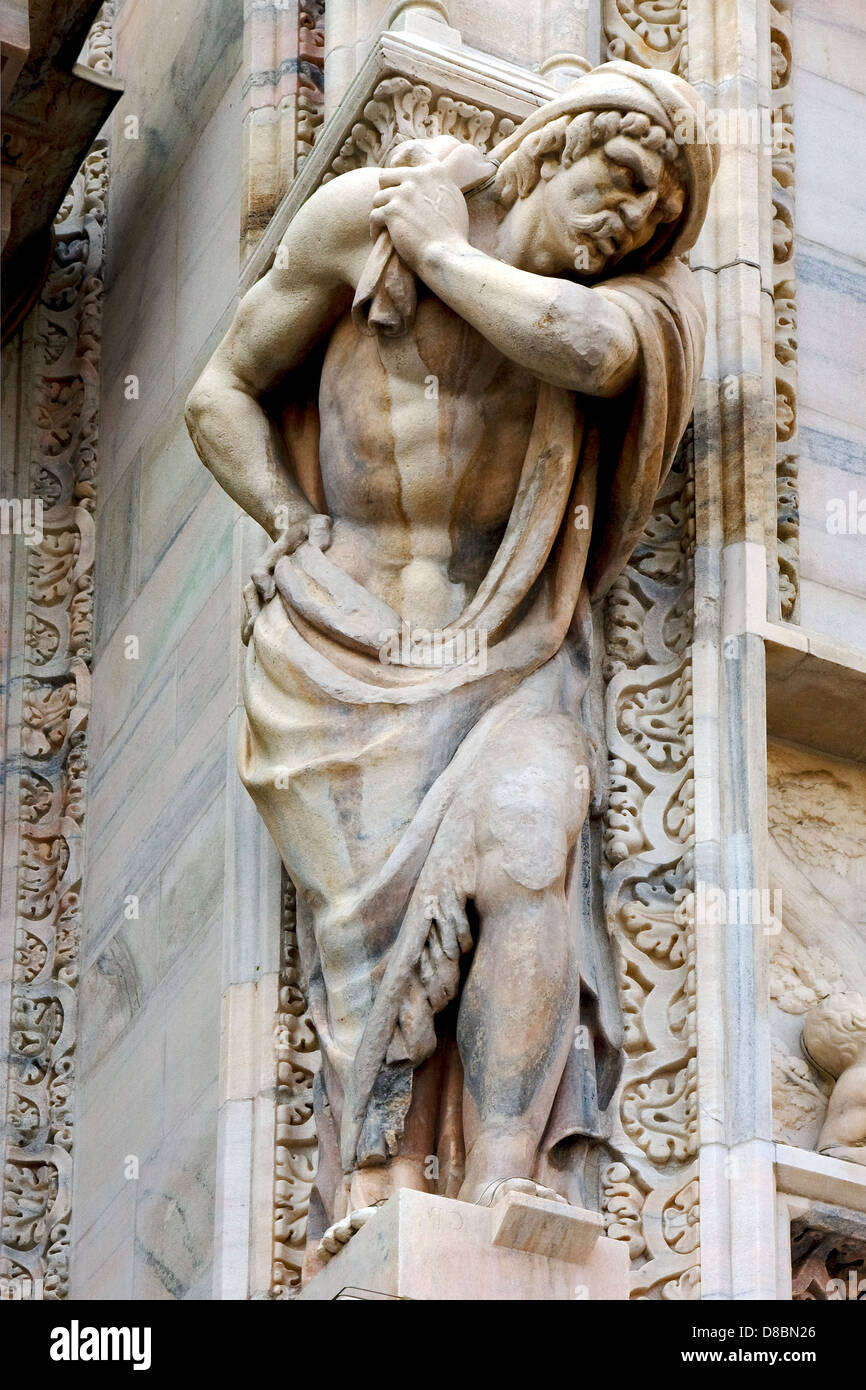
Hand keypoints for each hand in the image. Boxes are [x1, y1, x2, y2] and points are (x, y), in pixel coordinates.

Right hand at [242, 512, 330, 642]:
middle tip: (254, 630)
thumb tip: (319, 547)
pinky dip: (254, 627)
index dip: (263, 580)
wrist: (302, 533)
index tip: (270, 594)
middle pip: (250, 593)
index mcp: (273, 557)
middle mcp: (265, 572)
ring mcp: (265, 584)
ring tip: (250, 643)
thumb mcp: (318, 524)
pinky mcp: (270, 595)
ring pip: (252, 605)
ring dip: (250, 623)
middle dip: (252, 611)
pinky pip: (258, 612)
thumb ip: (319, 531)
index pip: (260, 569)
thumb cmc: (312, 530)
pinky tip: (254, 644)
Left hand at [370, 162, 469, 271]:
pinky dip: (375, 230)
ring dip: (380, 213)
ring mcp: (403, 193)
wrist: (446, 255)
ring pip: (378, 198)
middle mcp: (418, 177)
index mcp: (435, 171)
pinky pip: (374, 216)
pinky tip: (380, 239)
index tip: (395, 171)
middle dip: (385, 193)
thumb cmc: (453, 235)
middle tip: (389, 210)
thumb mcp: (452, 199)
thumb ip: (437, 185)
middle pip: (385, 176)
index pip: (413, 150)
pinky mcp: (391, 211)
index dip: (399, 160)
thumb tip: (427, 179)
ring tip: (386, 229)